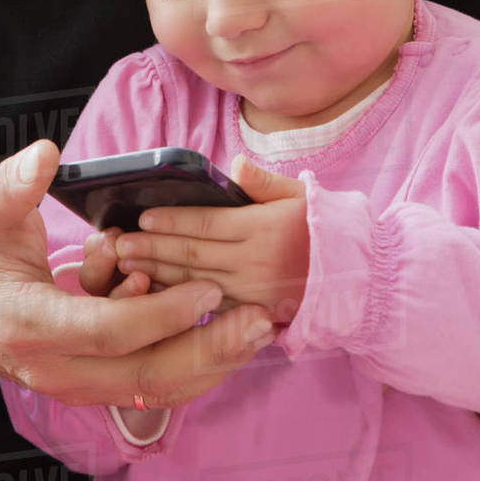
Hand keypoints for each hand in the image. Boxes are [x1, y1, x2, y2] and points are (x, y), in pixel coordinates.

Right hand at [0, 141, 276, 408]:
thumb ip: (14, 183)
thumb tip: (44, 154)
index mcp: (28, 322)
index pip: (106, 330)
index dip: (160, 313)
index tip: (208, 289)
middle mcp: (53, 366)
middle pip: (142, 375)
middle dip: (205, 350)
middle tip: (257, 320)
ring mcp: (73, 381)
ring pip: (152, 389)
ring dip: (208, 362)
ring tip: (255, 329)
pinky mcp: (89, 380)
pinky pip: (147, 382)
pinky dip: (187, 362)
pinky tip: (221, 333)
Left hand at [114, 155, 309, 323]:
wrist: (362, 276)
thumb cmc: (324, 227)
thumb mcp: (299, 195)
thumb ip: (263, 182)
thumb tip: (235, 166)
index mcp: (262, 228)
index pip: (206, 224)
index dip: (172, 221)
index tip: (143, 216)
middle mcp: (256, 263)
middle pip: (193, 255)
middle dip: (152, 249)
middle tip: (118, 243)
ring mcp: (255, 293)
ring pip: (196, 283)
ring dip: (157, 275)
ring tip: (126, 266)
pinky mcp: (256, 314)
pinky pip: (212, 307)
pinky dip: (181, 300)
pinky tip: (156, 294)